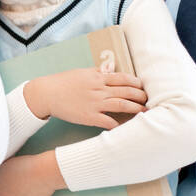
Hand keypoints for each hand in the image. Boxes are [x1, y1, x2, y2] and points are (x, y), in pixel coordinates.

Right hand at [23, 68, 146, 129]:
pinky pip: (108, 121)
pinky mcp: (89, 116)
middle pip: (126, 91)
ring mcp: (94, 103)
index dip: (136, 82)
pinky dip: (118, 124)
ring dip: (135, 108)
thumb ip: (98, 72)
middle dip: (140, 95)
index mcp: (97, 77)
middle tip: (148, 99)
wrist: (47, 93)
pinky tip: (125, 127)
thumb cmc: (63, 82)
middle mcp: (99, 89)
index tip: (143, 86)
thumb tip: (110, 68)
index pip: (122, 78)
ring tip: (145, 111)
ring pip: (121, 104)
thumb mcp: (81, 73)